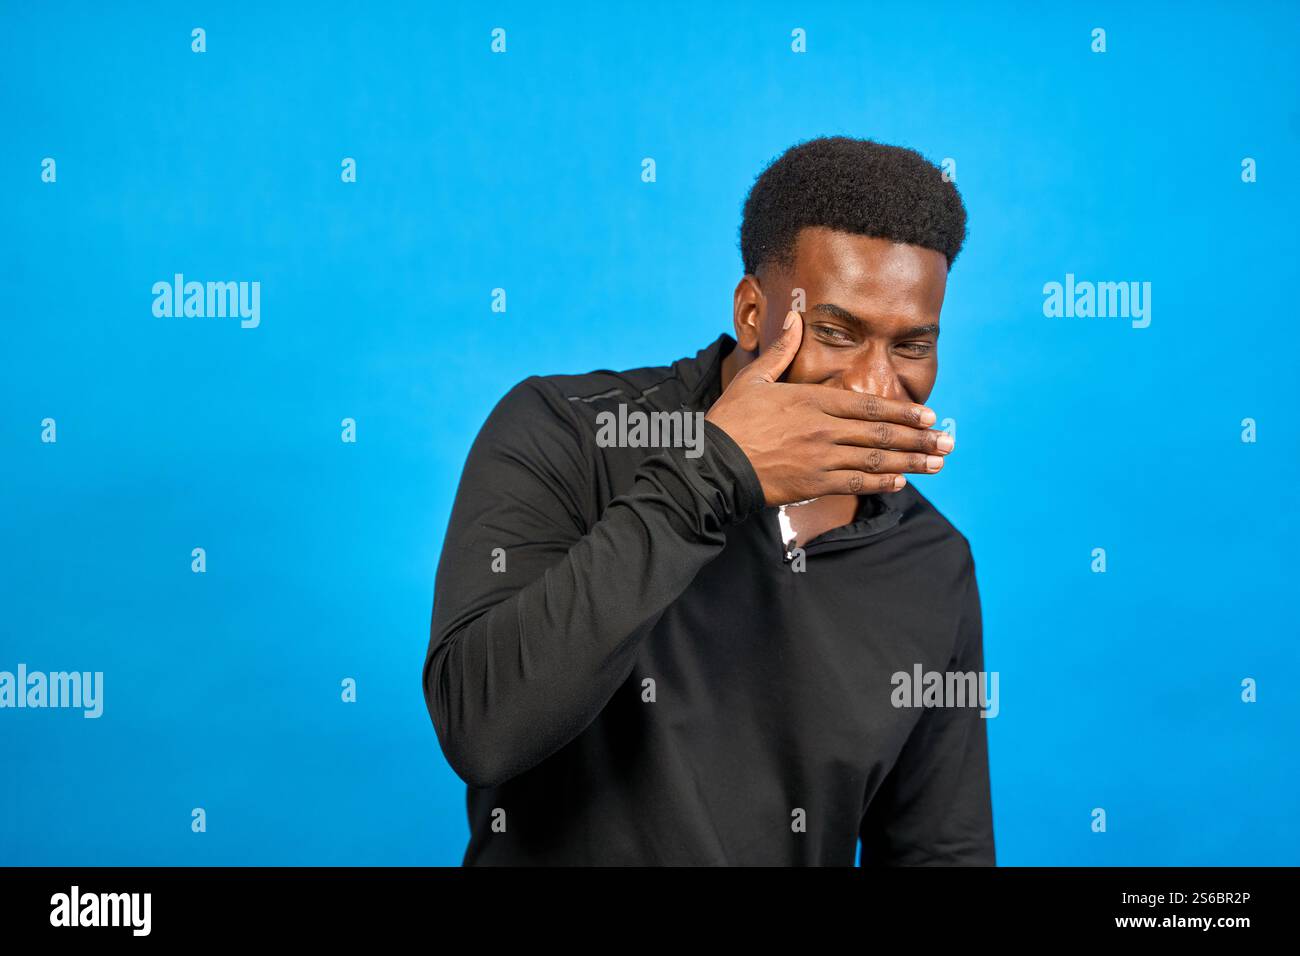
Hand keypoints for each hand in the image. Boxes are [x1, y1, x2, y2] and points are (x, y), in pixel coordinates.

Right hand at [705, 310, 954, 505]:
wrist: (711, 465)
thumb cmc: (731, 421)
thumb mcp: (754, 379)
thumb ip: (782, 350)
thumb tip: (796, 317)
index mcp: (812, 401)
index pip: (868, 407)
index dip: (902, 412)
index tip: (928, 416)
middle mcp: (823, 429)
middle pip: (881, 435)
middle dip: (919, 439)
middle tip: (948, 442)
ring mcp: (821, 458)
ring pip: (875, 460)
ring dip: (911, 462)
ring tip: (937, 463)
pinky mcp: (813, 483)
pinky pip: (857, 483)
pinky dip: (882, 483)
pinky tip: (901, 482)